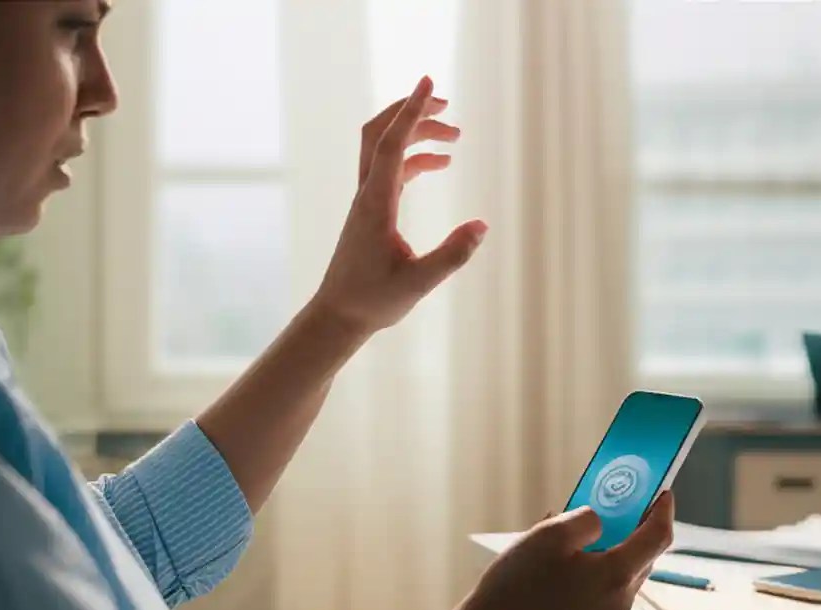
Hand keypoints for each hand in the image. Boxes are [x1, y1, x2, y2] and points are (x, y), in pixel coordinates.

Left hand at [310, 75, 487, 336]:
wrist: (339, 315)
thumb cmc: (374, 301)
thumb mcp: (419, 283)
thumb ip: (452, 255)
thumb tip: (482, 226)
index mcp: (377, 204)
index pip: (393, 144)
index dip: (411, 111)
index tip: (428, 82)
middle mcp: (368, 194)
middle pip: (380, 134)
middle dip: (411, 112)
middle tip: (447, 105)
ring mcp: (367, 201)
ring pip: (384, 149)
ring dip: (416, 135)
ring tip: (455, 138)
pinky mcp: (370, 211)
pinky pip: (390, 169)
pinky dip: (414, 157)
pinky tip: (440, 163)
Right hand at [453, 493, 675, 609]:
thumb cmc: (517, 588)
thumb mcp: (548, 536)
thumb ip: (584, 519)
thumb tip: (600, 520)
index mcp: (617, 575)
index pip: (658, 537)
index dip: (663, 510)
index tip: (662, 491)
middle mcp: (619, 600)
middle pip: (641, 557)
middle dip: (634, 528)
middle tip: (616, 505)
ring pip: (619, 574)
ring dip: (608, 549)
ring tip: (576, 531)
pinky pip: (599, 590)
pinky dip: (592, 570)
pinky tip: (560, 561)